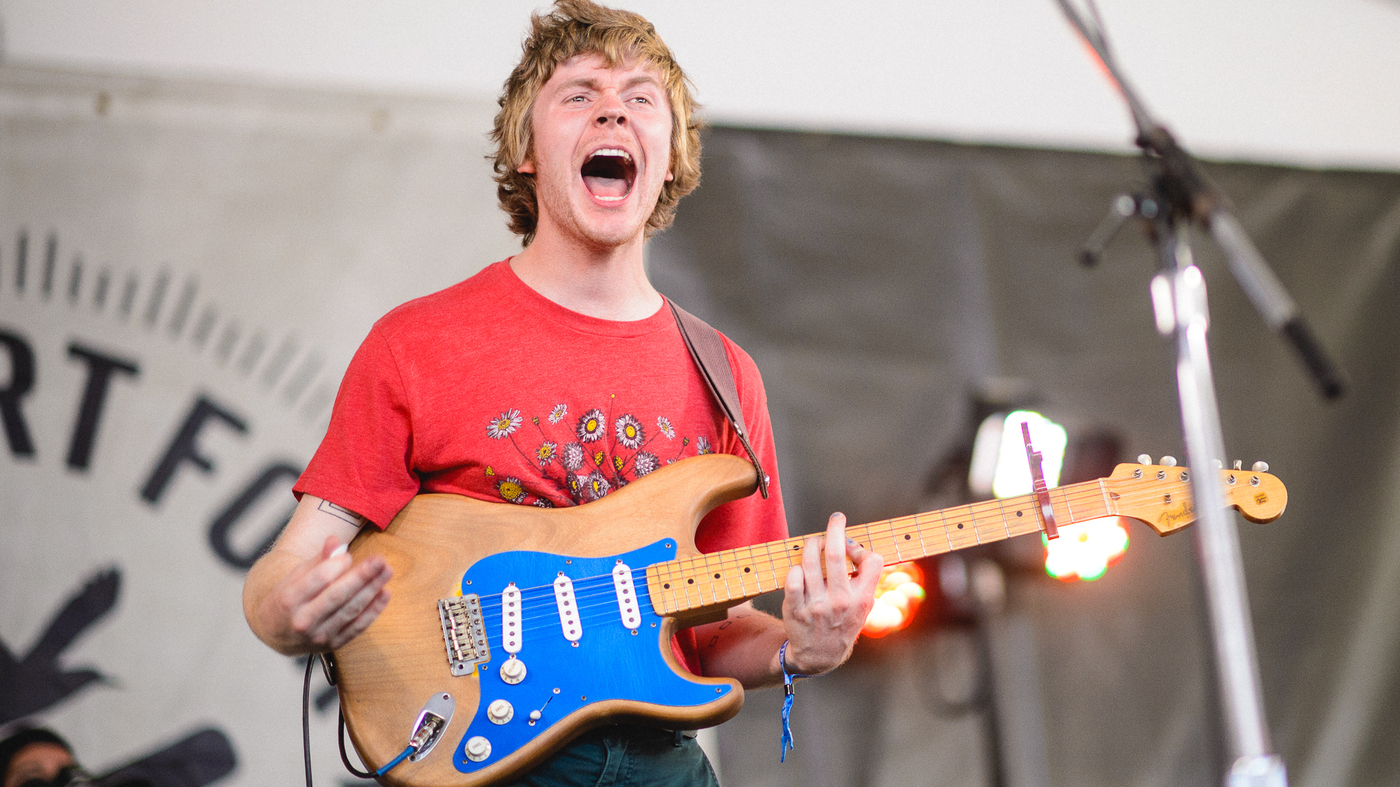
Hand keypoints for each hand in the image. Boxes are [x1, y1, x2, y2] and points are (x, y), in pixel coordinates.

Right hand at [256, 536, 391, 653]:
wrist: (276, 634)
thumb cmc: (288, 598)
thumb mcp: (295, 576)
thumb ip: (318, 559)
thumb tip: (336, 541)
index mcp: (289, 600)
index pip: (319, 579)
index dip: (337, 565)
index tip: (348, 555)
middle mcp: (303, 621)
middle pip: (338, 595)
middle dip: (362, 576)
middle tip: (380, 559)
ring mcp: (319, 636)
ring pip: (351, 610)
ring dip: (372, 590)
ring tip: (387, 571)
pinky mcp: (334, 644)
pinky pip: (358, 627)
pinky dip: (374, 610)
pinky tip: (385, 593)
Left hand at [780, 512, 882, 675]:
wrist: (820, 657)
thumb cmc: (843, 624)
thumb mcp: (863, 607)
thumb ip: (863, 580)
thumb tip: (852, 545)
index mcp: (862, 599)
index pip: (873, 562)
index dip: (863, 549)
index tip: (854, 549)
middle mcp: (841, 602)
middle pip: (837, 554)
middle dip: (836, 529)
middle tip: (837, 518)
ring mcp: (816, 606)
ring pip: (811, 562)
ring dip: (812, 545)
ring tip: (815, 542)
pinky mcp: (796, 609)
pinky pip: (792, 579)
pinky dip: (795, 568)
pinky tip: (799, 568)